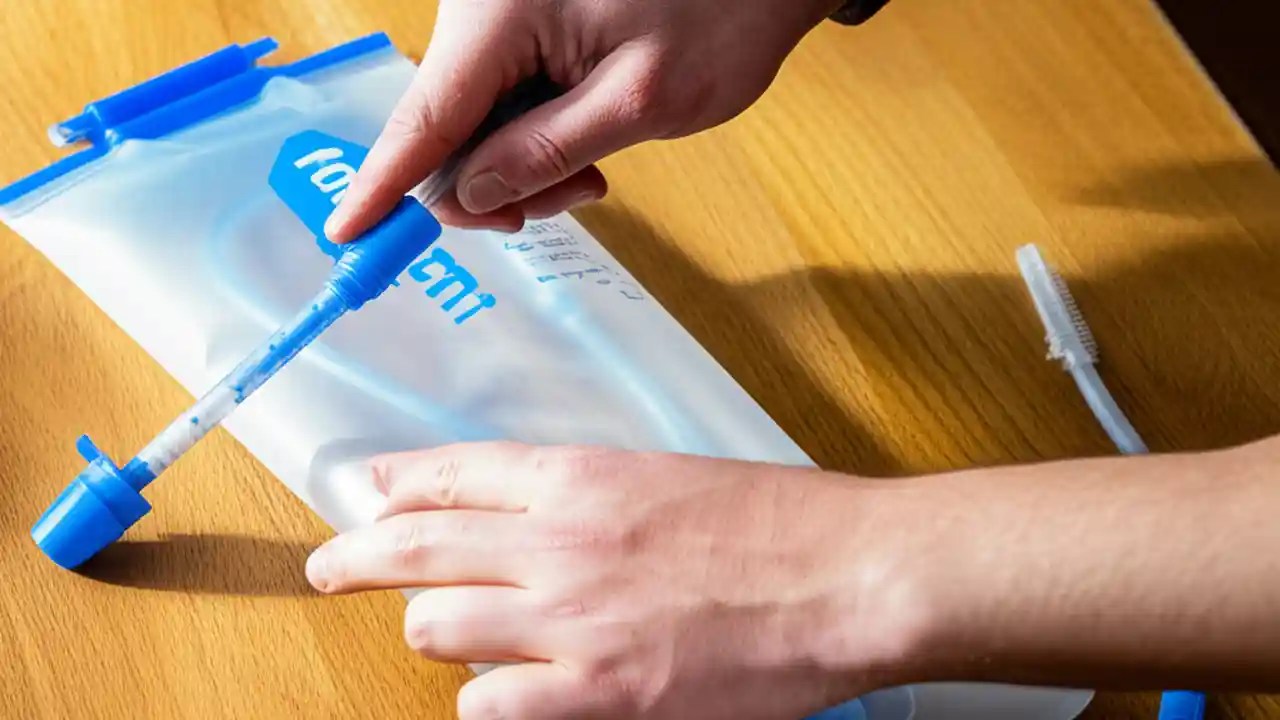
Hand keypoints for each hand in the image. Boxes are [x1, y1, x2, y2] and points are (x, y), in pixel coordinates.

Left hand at [304, 442, 920, 719]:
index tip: (365, 498)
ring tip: (445, 636)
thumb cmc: (775, 521)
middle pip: (412, 548)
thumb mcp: (665, 477)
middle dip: (351, 560)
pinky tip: (508, 694)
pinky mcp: (599, 694)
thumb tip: (522, 512)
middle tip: (327, 571)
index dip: (392, 487)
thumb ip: (582, 494)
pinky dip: (487, 701)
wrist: (847, 576)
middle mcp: (557, 541)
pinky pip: (489, 705)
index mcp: (579, 476)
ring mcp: (571, 621)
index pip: (449, 474)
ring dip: (432, 632)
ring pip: (435, 627)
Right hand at [324, 0, 843, 237]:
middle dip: (493, 184)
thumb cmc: (722, 14)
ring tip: (596, 167)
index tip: (346, 235)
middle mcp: (483, 10)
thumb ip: (549, 152)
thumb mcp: (642, 101)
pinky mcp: (516, 26)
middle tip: (577, 197)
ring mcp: (497, 17)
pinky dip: (532, 137)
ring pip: (472, 124)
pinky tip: (583, 140)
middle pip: (443, 130)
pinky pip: (498, 101)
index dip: (384, 186)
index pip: (425, 118)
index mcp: (503, 14)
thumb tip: (472, 195)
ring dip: (522, 164)